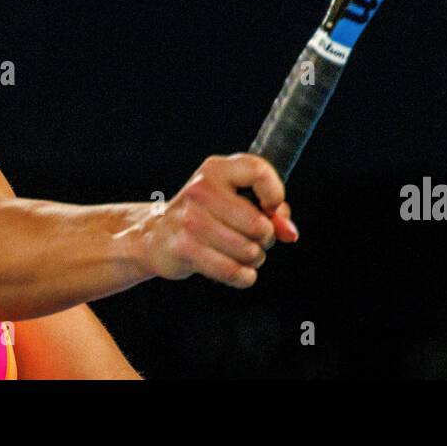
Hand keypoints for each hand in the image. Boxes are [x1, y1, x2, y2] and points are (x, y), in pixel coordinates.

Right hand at [141, 154, 298, 288]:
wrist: (157, 235)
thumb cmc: (206, 215)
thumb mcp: (235, 199)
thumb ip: (270, 210)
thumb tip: (289, 232)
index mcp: (216, 169)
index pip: (259, 171)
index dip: (276, 195)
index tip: (271, 210)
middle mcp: (201, 190)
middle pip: (259, 223)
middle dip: (266, 239)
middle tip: (255, 239)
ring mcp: (191, 219)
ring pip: (249, 251)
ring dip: (254, 259)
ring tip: (243, 254)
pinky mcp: (185, 248)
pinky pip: (232, 271)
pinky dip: (244, 276)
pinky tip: (240, 272)